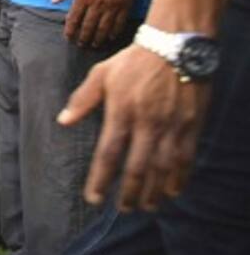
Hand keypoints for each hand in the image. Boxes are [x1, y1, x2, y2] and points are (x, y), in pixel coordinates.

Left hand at [52, 0, 138, 47]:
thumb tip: (53, 1)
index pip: (73, 18)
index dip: (70, 30)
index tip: (68, 37)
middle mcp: (96, 4)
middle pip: (88, 26)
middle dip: (83, 38)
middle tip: (81, 45)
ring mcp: (111, 6)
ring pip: (103, 28)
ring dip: (98, 38)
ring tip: (94, 45)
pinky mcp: (124, 6)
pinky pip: (119, 23)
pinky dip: (114, 32)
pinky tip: (110, 37)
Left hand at [59, 42, 211, 210]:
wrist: (176, 45)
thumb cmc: (134, 60)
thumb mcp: (102, 73)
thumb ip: (83, 99)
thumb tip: (63, 122)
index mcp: (121, 111)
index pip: (109, 153)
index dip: (101, 179)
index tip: (94, 198)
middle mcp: (147, 123)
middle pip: (137, 167)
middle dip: (129, 193)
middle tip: (123, 209)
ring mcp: (172, 125)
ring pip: (163, 168)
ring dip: (154, 191)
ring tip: (146, 206)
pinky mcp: (191, 125)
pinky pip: (186, 157)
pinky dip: (179, 177)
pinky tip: (172, 190)